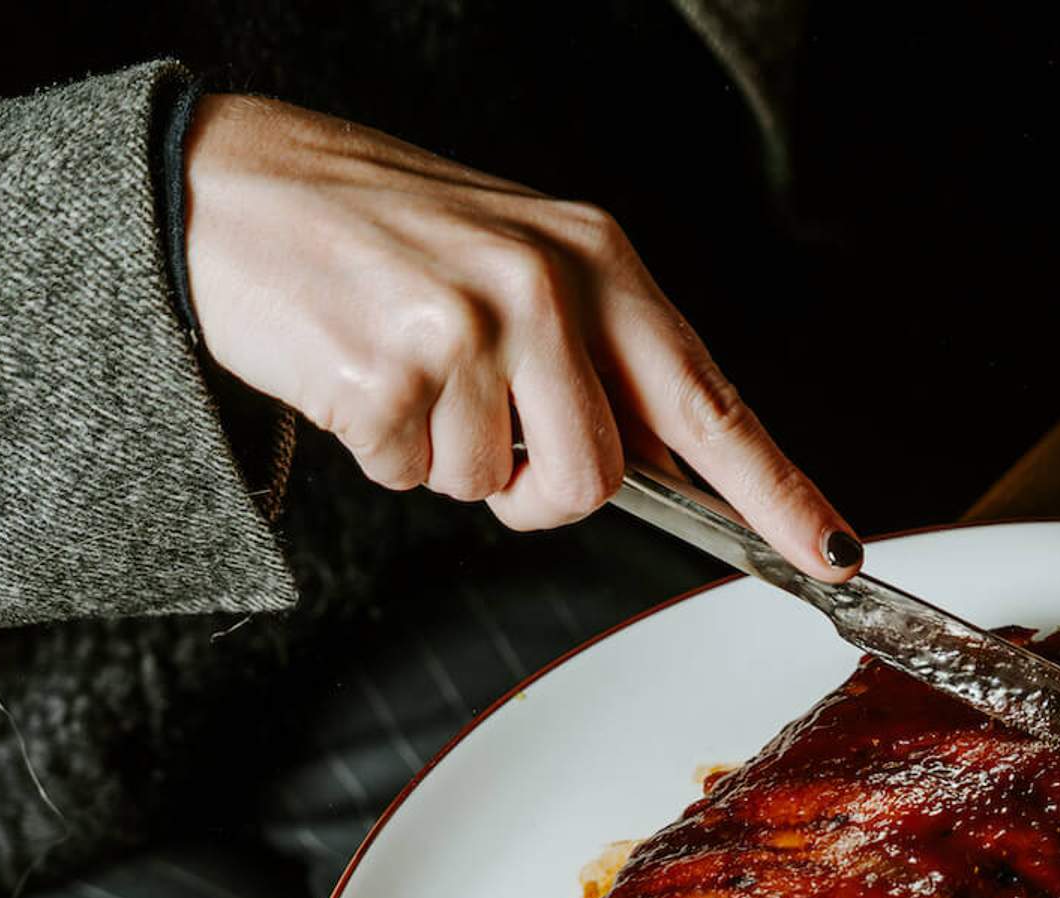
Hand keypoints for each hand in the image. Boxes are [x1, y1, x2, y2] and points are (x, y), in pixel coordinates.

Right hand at [183, 95, 856, 577]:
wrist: (228, 188)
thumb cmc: (377, 236)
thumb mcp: (515, 260)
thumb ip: (594, 353)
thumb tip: (669, 466)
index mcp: (595, 258)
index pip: (709, 399)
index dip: (776, 488)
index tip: (832, 548)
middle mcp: (544, 285)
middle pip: (600, 478)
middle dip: (542, 491)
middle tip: (485, 433)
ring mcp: (467, 325)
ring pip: (500, 489)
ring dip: (451, 463)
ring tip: (406, 376)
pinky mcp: (386, 371)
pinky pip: (413, 479)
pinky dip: (382, 452)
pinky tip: (356, 374)